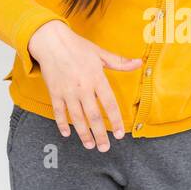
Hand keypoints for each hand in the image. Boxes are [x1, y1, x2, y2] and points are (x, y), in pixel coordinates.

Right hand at [26, 20, 142, 150]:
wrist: (51, 41)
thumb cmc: (77, 46)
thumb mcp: (100, 53)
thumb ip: (119, 62)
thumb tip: (139, 62)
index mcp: (96, 78)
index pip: (109, 104)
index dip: (116, 120)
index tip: (120, 134)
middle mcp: (83, 87)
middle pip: (94, 116)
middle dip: (100, 134)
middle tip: (104, 148)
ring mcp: (67, 91)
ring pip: (77, 117)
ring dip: (84, 133)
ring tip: (90, 145)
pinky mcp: (55, 92)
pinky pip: (59, 112)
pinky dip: (62, 124)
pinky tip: (67, 133)